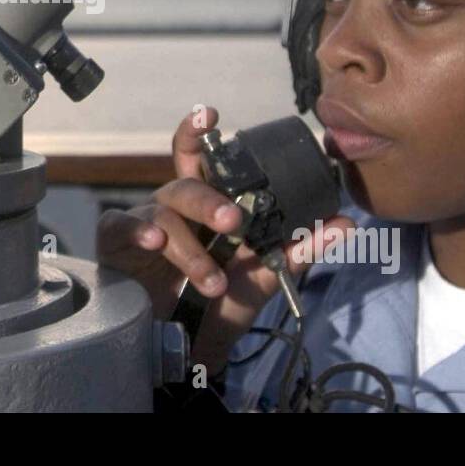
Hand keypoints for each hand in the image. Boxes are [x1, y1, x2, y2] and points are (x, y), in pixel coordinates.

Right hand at [96, 105, 354, 373]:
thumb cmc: (219, 303)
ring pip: (164, 213)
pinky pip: (122, 226)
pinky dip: (140, 230)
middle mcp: (175, 206)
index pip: (200, 159)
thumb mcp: (263, 277)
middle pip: (187, 185)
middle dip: (211, 202)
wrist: (187, 350)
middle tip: (234, 223)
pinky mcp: (118, 241)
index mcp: (206, 205)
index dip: (199, 132)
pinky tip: (155, 243)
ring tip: (213, 282)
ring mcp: (145, 221)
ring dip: (191, 249)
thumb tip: (346, 223)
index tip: (210, 115)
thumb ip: (300, 249)